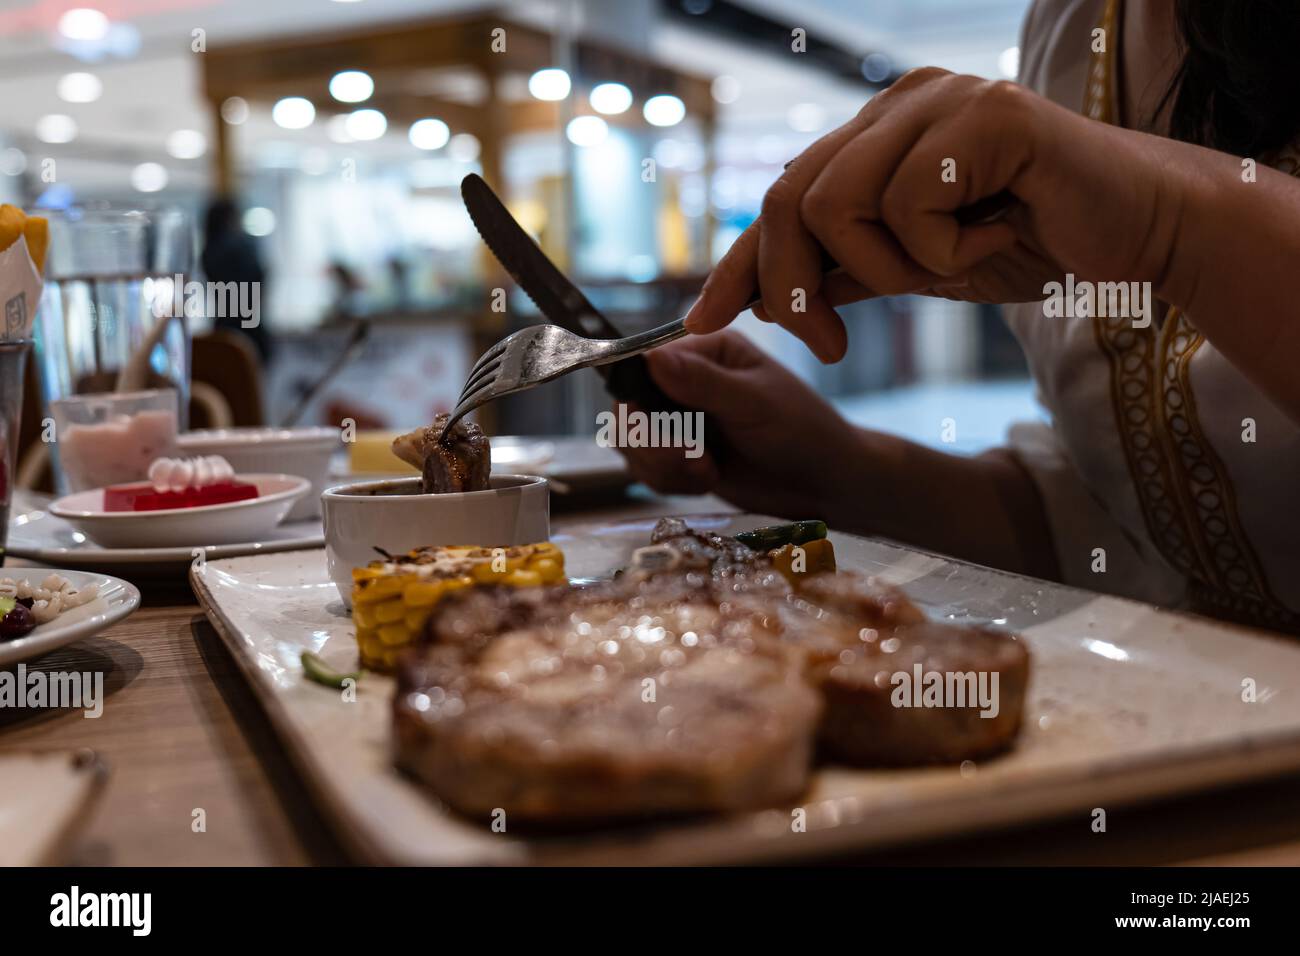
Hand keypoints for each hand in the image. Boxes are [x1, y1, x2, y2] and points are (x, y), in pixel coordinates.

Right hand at [616, 331, 862, 519]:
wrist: (823, 483)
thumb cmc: (802, 431)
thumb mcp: (754, 403)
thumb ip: (703, 382)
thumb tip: (651, 357)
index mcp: (706, 350)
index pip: (644, 364)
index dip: (639, 399)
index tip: (662, 430)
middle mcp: (684, 378)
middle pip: (629, 407)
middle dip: (654, 444)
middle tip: (695, 461)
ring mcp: (680, 418)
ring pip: (633, 444)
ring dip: (664, 467)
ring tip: (708, 473)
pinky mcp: (679, 455)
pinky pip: (646, 469)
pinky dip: (670, 482)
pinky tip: (707, 481)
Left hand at [685, 68, 1178, 360]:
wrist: (1136, 234)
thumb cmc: (1031, 243)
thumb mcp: (920, 270)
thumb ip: (850, 273)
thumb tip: (769, 298)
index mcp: (878, 135)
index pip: (783, 197)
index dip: (738, 262)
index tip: (703, 321)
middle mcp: (898, 105)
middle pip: (788, 196)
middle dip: (794, 285)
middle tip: (827, 343)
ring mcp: (938, 100)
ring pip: (838, 203)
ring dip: (886, 267)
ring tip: (949, 267)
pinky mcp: (985, 112)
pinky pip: (911, 202)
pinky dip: (945, 249)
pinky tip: (996, 234)